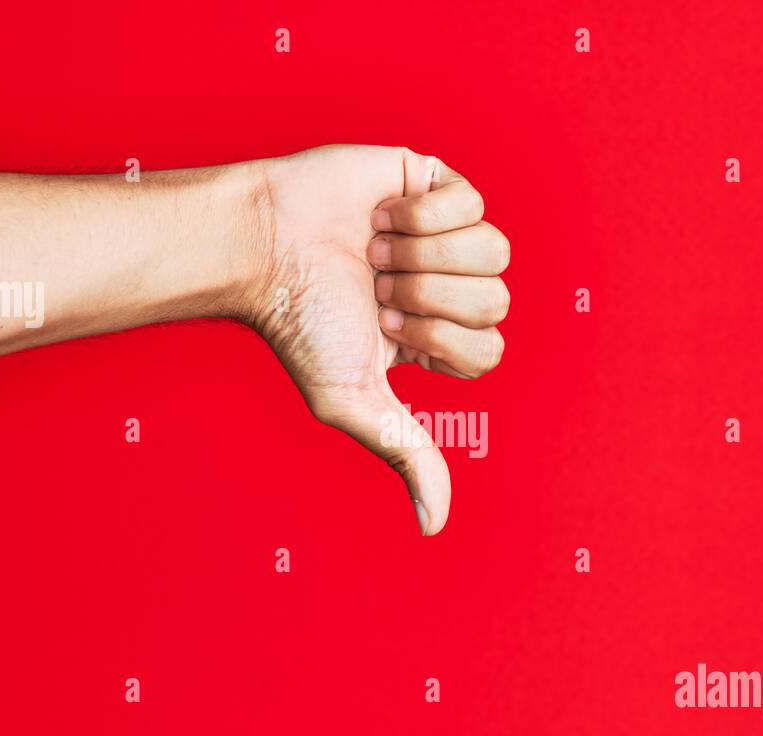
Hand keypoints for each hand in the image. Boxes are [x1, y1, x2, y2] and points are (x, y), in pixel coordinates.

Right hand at [240, 146, 510, 535]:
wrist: (265, 244)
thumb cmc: (300, 323)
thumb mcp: (352, 400)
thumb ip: (406, 454)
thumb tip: (435, 526)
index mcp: (435, 338)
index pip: (489, 350)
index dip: (438, 341)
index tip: (383, 328)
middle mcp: (448, 287)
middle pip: (497, 301)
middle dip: (429, 298)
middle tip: (377, 289)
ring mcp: (446, 233)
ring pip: (496, 250)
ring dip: (426, 255)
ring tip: (377, 251)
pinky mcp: (434, 182)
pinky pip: (473, 201)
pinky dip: (422, 214)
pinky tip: (382, 215)